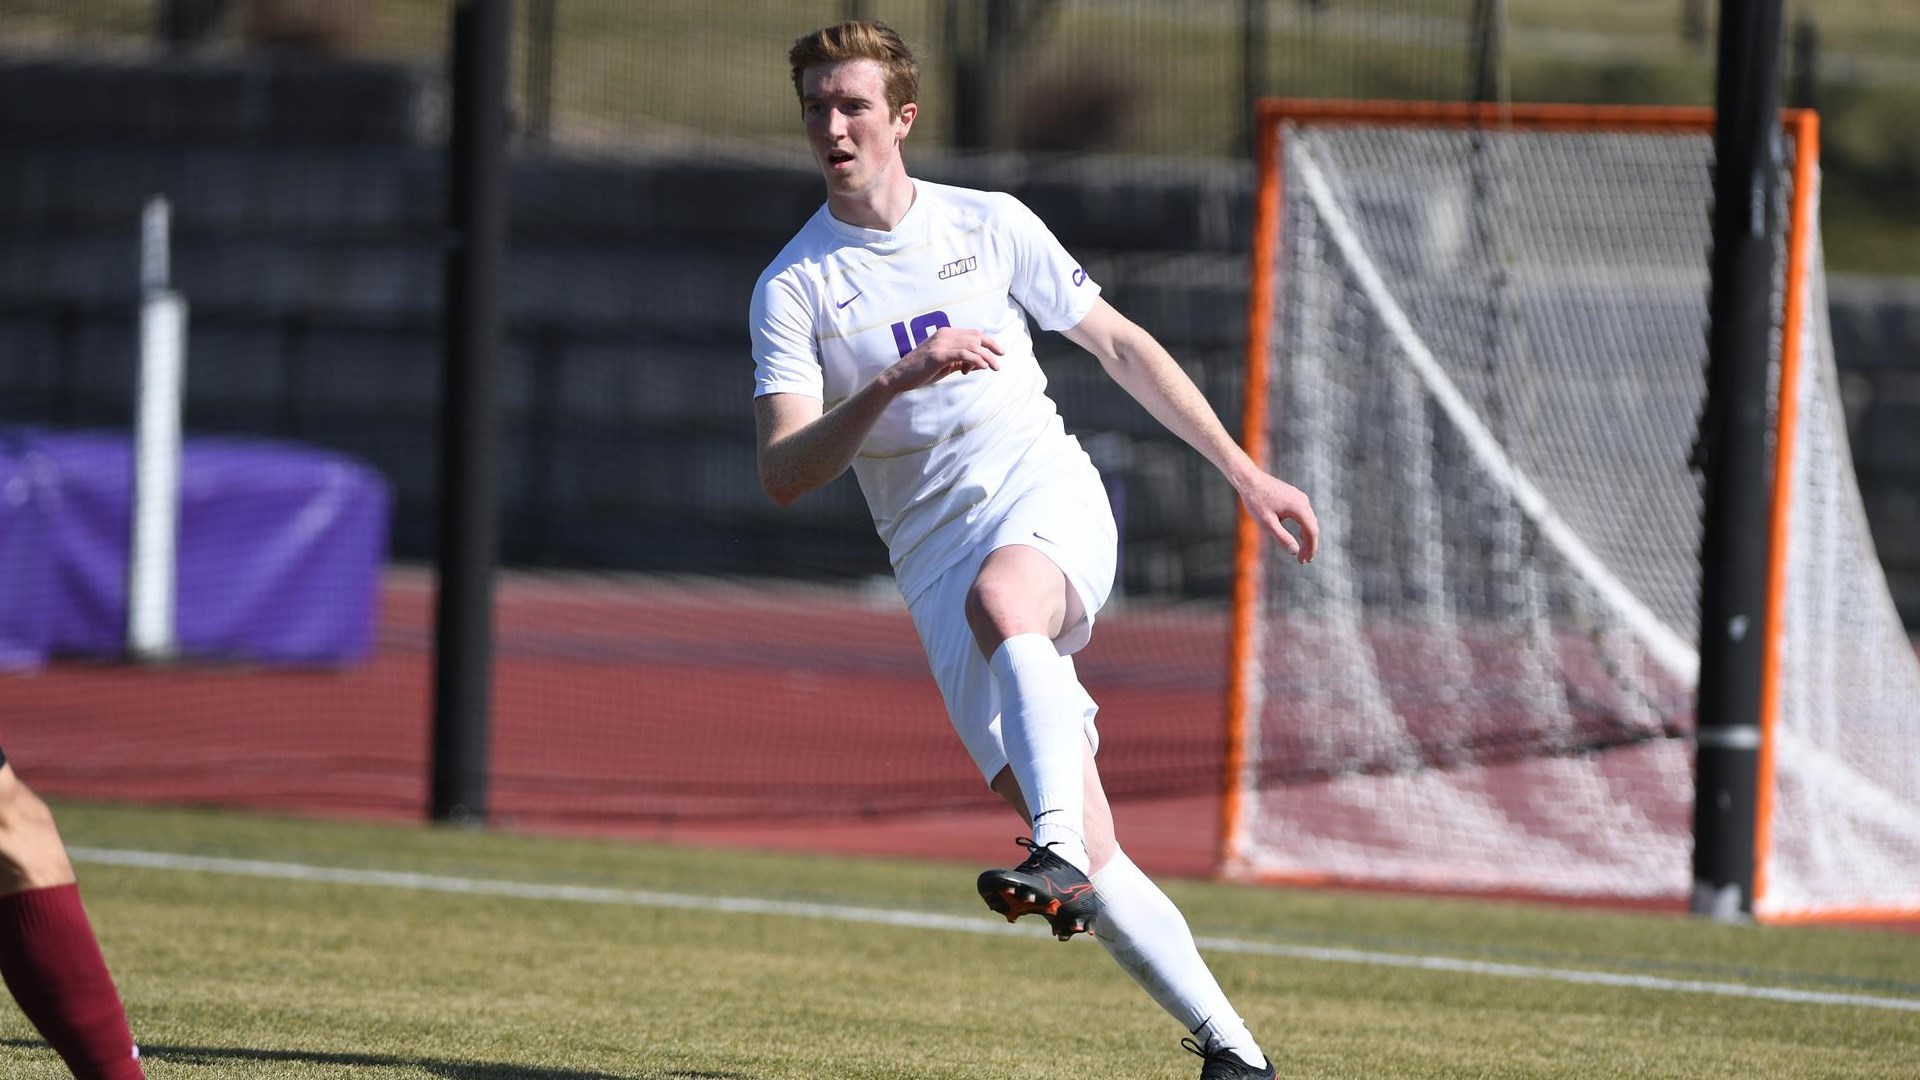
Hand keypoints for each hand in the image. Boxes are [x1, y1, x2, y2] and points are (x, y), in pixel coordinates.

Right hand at [882, 327, 1002, 392]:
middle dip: (991, 349)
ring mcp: (941, 343)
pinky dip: (977, 360)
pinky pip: (964, 354)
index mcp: (945, 334)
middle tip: (999, 364)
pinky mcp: (939, 354)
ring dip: (987, 357)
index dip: (989, 341)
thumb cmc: (921, 372)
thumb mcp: (945, 365)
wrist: (899, 377)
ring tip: (995, 368)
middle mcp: (944, 334)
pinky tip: (983, 367)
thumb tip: (978, 363)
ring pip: (972, 345)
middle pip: (976, 337)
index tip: (1000, 352)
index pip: (973, 333)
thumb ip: (960, 361)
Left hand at [1236, 471, 1317, 563]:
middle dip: (1309, 545)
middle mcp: (1303, 501)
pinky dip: (1302, 527)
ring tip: (1301, 551)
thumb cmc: (1256, 501)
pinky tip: (1298, 535)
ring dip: (1306, 536)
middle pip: (1312, 527)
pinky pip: (1303, 514)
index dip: (1311, 548)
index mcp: (1299, 508)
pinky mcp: (1294, 496)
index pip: (1312, 532)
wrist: (1249, 480)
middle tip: (1303, 560)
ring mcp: (1299, 497)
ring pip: (1309, 521)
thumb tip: (1295, 551)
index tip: (1305, 561)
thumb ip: (1282, 537)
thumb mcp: (1267, 523)